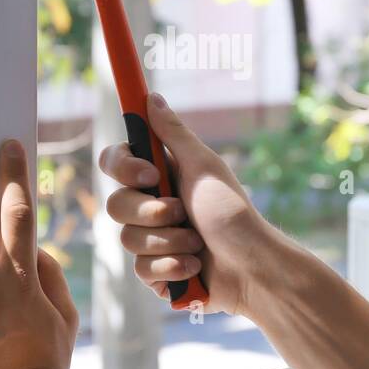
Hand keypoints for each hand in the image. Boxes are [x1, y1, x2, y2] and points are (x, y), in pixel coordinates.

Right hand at [97, 92, 273, 316]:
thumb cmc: (233, 212)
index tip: (151, 175)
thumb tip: (151, 96)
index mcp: (159, 176)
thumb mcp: (204, 166)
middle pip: (115, 204)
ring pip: (127, 239)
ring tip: (198, 245)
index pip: (115, 162)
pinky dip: (171, 267)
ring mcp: (152, 239)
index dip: (124, 168)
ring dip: (169, 242)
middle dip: (152, 213)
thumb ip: (173, 133)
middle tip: (183, 213)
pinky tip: (194, 266)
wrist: (253, 268)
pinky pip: (141, 269)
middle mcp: (151, 205)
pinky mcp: (156, 271)